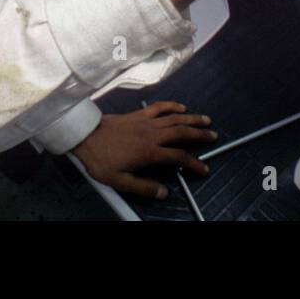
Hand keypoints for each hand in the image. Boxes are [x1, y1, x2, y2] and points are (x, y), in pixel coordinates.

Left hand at [71, 102, 216, 199]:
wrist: (84, 136)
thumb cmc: (101, 160)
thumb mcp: (119, 181)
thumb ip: (143, 188)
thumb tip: (164, 193)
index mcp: (149, 152)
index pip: (178, 157)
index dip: (194, 163)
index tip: (204, 169)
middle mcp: (151, 134)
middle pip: (181, 132)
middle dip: (200, 134)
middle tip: (214, 136)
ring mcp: (145, 122)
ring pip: (174, 118)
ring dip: (191, 118)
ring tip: (206, 119)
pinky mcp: (138, 114)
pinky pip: (158, 107)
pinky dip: (171, 105)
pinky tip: (181, 106)